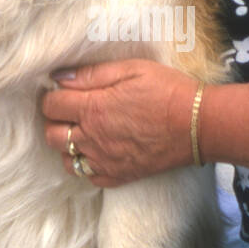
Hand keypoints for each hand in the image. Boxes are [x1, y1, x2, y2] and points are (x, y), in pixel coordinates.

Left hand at [41, 59, 200, 187]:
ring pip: (66, 160)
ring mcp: (105, 161)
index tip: (62, 92)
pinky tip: (98, 151)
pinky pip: (89, 177)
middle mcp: (93, 138)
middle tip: (69, 111)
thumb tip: (60, 78)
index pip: (50, 106)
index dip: (52, 97)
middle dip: (54, 121)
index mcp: (93, 108)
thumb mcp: (132, 69)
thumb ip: (93, 74)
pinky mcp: (119, 176)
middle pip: (51, 135)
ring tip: (82, 132)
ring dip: (67, 145)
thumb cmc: (168, 91)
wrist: (198, 124)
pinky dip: (87, 166)